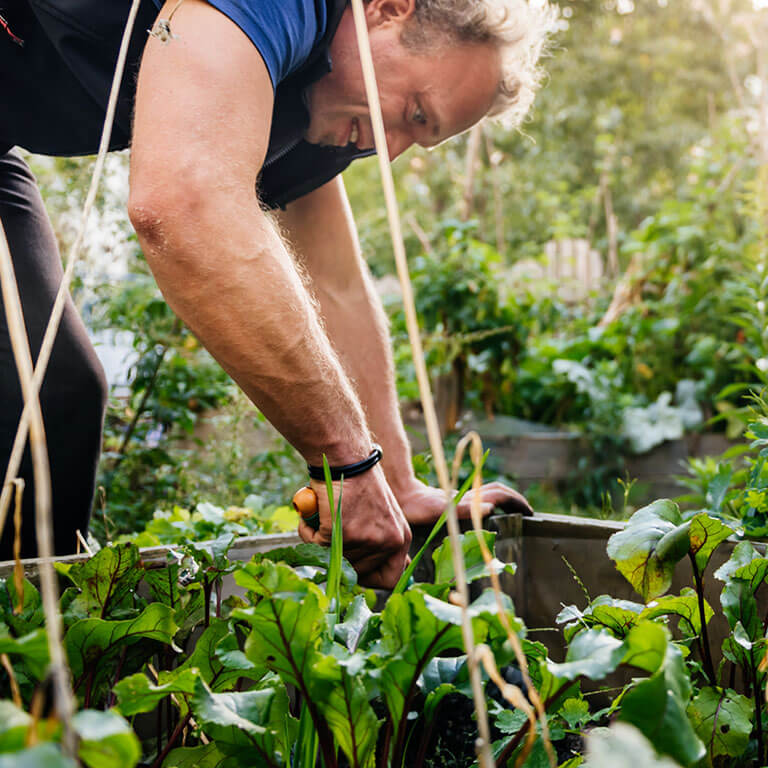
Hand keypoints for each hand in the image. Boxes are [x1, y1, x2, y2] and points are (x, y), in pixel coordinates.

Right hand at [297, 465, 411, 588]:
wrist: (347, 458)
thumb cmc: (360, 483)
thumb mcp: (383, 515)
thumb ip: (380, 541)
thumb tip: (368, 573)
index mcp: (401, 538)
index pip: (391, 578)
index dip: (370, 578)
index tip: (355, 569)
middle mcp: (388, 542)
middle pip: (357, 573)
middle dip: (340, 556)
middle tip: (334, 531)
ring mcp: (365, 539)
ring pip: (333, 559)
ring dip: (321, 541)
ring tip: (326, 515)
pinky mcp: (340, 534)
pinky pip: (314, 543)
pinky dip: (308, 530)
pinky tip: (316, 511)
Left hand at [394, 479, 532, 526]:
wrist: (401, 495)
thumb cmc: (417, 507)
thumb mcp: (439, 511)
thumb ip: (463, 509)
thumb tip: (491, 507)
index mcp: (468, 500)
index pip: (499, 495)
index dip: (516, 501)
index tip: (530, 512)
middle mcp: (468, 497)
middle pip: (498, 492)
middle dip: (515, 500)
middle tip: (528, 515)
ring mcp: (462, 498)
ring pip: (490, 494)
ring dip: (506, 501)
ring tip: (516, 516)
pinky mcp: (455, 503)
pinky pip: (479, 501)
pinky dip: (492, 505)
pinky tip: (491, 516)